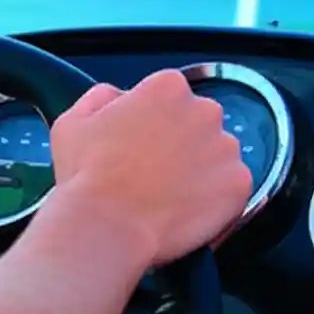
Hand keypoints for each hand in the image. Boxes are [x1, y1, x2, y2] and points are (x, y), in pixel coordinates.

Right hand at [42, 69, 251, 264]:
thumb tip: (117, 96)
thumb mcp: (74, 121)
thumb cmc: (87, 176)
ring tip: (167, 195)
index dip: (151, 121)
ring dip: (199, 170)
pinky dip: (213, 200)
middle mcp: (204, 111)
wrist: (107, 225)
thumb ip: (101, 97)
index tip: (140, 143)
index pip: (169, 96)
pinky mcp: (238, 185)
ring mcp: (226, 148)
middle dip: (180, 142)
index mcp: (168, 88)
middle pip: (197, 122)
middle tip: (153, 171)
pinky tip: (183, 211)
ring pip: (216, 156)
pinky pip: (230, 189)